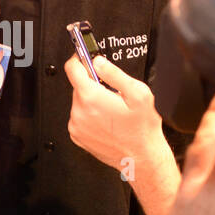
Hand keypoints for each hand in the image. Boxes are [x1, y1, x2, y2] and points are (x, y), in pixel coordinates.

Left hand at [64, 53, 167, 175]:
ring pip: (79, 102)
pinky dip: (89, 115)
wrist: (141, 158)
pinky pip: (79, 117)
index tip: (85, 56)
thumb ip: (115, 73)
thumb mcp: (137, 93)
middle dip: (93, 84)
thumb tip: (99, 61)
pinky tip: (106, 120)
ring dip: (92, 101)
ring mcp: (77, 126)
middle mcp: (79, 112)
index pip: (72, 68)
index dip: (79, 58)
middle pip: (78, 85)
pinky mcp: (77, 136)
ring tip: (112, 110)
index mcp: (91, 98)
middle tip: (112, 92)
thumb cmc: (142, 129)